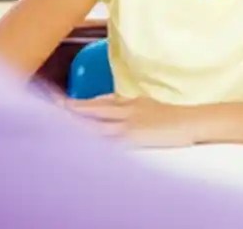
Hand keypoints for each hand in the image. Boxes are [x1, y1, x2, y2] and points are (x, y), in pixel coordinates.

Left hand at [65, 95, 199, 147]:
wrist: (191, 121)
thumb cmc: (174, 117)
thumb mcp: (149, 105)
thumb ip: (130, 105)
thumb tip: (115, 105)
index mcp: (129, 102)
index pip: (100, 101)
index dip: (81, 102)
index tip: (63, 102)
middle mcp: (125, 110)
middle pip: (92, 108)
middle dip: (71, 108)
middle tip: (51, 105)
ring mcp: (127, 123)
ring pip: (94, 122)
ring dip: (75, 122)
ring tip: (56, 120)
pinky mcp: (131, 136)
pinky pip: (106, 138)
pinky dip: (91, 138)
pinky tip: (78, 140)